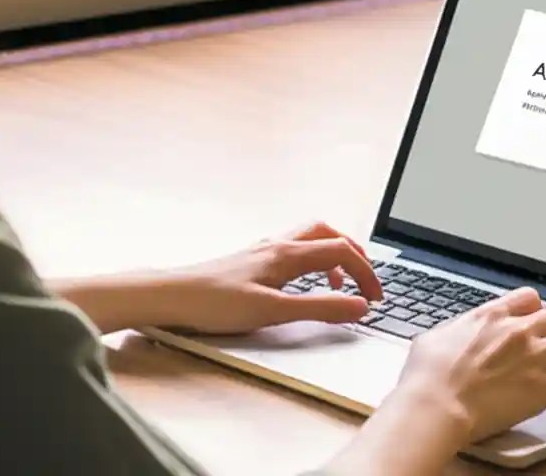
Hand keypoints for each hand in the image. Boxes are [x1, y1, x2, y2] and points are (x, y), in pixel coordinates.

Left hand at [55, 222, 385, 334]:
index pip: (341, 250)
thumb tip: (359, 307)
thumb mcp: (274, 311)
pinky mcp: (249, 260)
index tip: (376, 297)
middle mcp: (277, 244)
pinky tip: (300, 284)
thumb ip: (319, 308)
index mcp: (287, 253)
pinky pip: (291, 250)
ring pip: (308, 238)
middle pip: (328, 232)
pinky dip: (309, 261)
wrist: (169, 296)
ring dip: (331, 253)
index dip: (366, 272)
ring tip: (338, 282)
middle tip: (365, 279)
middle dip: (353, 252)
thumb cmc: (214, 304)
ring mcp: (262, 250)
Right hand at [395, 286, 545, 441]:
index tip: (530, 318)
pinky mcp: (545, 388)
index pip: (529, 298)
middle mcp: (519, 331)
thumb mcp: (435, 337)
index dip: (533, 308)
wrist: (438, 405)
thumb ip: (456, 330)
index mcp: (492, 316)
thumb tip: (454, 333)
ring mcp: (536, 358)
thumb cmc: (428, 376)